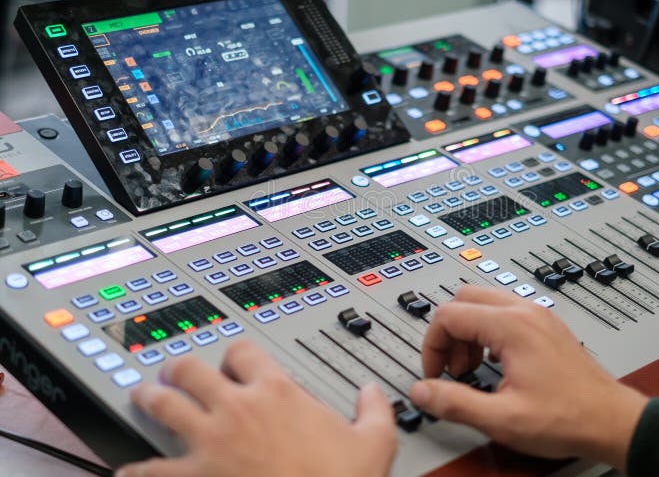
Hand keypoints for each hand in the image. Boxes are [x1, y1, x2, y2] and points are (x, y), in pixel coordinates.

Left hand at [116, 339, 395, 476]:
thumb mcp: (373, 441)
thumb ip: (374, 409)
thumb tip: (372, 392)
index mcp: (278, 393)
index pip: (243, 351)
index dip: (235, 352)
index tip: (234, 360)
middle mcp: (238, 408)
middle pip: (191, 368)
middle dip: (179, 367)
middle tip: (174, 372)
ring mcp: (211, 441)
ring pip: (163, 404)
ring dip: (150, 398)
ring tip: (142, 397)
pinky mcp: (195, 476)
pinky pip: (151, 468)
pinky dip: (136, 469)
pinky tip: (129, 469)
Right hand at [408, 286, 646, 470]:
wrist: (611, 421)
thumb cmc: (567, 418)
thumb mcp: (502, 419)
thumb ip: (455, 403)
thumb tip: (421, 392)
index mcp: (511, 326)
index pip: (448, 314)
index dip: (432, 346)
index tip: (436, 374)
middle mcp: (524, 312)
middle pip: (463, 298)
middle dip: (448, 333)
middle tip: (454, 368)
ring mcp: (537, 315)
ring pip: (484, 300)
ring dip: (467, 330)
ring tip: (473, 368)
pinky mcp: (545, 325)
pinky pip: (504, 311)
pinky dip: (488, 330)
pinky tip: (495, 362)